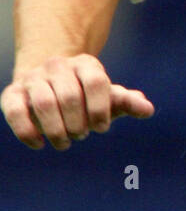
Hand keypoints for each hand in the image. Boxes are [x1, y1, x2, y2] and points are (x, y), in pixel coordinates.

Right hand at [1, 54, 153, 150]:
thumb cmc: (86, 96)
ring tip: (64, 143)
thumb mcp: (108, 97)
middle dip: (78, 124)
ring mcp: (33, 78)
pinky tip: (39, 145)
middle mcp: (58, 66)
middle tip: (81, 135)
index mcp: (86, 64)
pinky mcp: (12, 94)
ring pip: (43, 103)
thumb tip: (147, 109)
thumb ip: (127, 102)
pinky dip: (27, 132)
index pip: (96, 82)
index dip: (100, 109)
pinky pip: (15, 111)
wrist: (49, 84)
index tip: (102, 128)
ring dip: (56, 130)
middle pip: (70, 96)